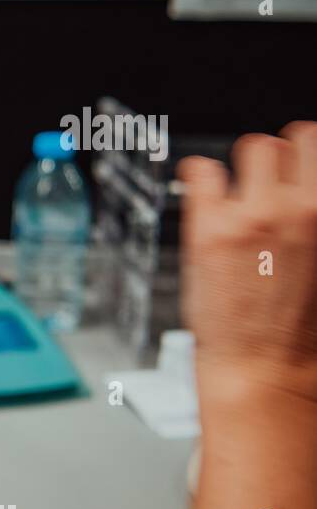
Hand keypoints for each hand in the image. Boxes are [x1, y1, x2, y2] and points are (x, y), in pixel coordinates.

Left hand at [178, 122, 316, 403]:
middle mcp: (300, 209)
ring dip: (244, 167)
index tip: (298, 172)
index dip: (306, 158)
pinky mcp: (209, 230)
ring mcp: (253, 216)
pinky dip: (202, 176)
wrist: (266, 369)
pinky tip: (207, 194)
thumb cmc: (303, 329)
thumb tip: (307, 199)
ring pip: (251, 147)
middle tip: (269, 184)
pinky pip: (201, 171)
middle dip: (278, 158)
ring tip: (239, 194)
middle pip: (287, 139)